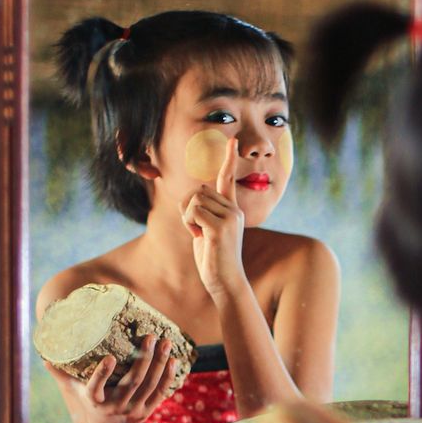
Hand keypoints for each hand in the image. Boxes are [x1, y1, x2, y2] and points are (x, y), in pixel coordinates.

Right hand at [44, 334, 178, 422]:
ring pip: (150, 385)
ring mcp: (134, 410)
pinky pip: (160, 393)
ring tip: (165, 342)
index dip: (101, 374)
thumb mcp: (76, 393)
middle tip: (150, 336)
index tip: (109, 357)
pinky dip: (168, 377)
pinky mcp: (148, 411)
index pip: (95, 389)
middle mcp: (115, 407)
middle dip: (143, 358)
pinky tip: (173, 360)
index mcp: (95, 401)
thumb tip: (46, 357)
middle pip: (132, 382)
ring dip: (159, 363)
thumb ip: (63, 375)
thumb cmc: (92, 406)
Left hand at [181, 138, 247, 299]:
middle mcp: (234, 210)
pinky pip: (193, 212)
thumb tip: (195, 197)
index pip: (228, 179)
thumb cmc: (214, 259)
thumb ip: (205, 213)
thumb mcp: (208, 232)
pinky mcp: (221, 228)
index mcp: (232, 209)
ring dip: (187, 217)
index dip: (228, 159)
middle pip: (198, 190)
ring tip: (198, 234)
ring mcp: (230, 218)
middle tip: (194, 228)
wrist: (226, 282)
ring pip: (194, 200)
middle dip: (187, 208)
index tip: (232, 140)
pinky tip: (198, 237)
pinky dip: (189, 224)